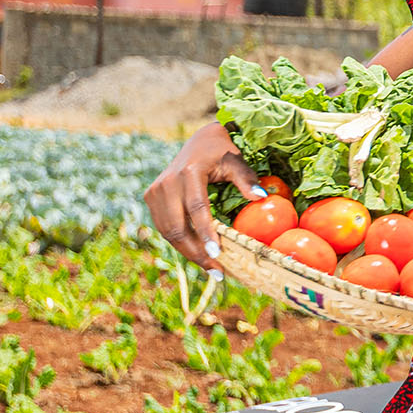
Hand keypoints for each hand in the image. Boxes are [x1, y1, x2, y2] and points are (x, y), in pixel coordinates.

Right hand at [143, 122, 264, 269]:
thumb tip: (261, 197)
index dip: (206, 234)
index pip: (197, 209)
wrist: (199, 141)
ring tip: (210, 269)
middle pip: (178, 226)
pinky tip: (198, 254)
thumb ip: (247, 180)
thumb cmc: (223, 152)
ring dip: (188, 252)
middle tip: (218, 272)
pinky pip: (164, 227)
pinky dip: (180, 243)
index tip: (218, 255)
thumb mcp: (236, 162)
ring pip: (168, 231)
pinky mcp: (151, 197)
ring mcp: (155, 190)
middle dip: (197, 252)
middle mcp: (167, 182)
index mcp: (188, 172)